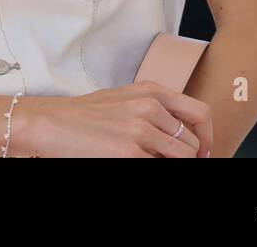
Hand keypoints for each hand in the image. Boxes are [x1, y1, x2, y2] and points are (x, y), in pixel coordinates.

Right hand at [11, 81, 211, 157]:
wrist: (49, 123)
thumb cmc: (83, 115)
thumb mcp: (123, 101)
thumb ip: (154, 110)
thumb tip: (180, 136)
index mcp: (150, 91)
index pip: (200, 114)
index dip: (207, 138)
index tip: (202, 152)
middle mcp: (150, 107)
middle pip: (192, 144)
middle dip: (186, 158)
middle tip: (165, 159)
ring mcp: (141, 130)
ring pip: (182, 158)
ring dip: (168, 162)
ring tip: (142, 156)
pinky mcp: (130, 153)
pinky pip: (159, 164)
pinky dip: (151, 163)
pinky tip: (129, 158)